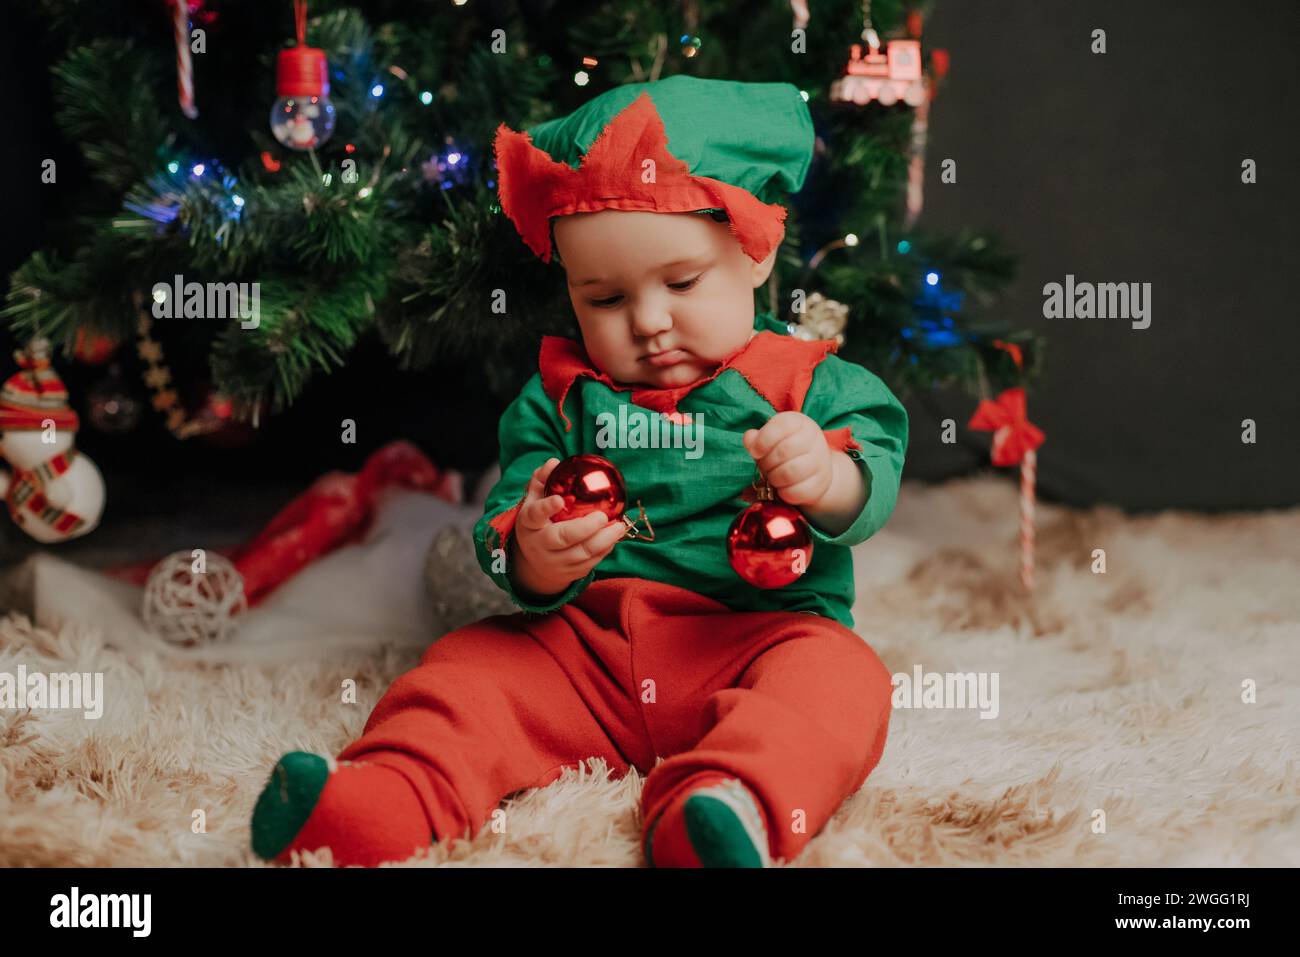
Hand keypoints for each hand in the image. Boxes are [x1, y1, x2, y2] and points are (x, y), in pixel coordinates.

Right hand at [509, 457, 627, 597]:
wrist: (533, 563)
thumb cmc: (537, 524)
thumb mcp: (532, 502)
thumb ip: (541, 481)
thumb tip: (554, 462)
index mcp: (529, 524)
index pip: (535, 515)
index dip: (547, 508)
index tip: (560, 500)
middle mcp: (540, 545)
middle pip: (563, 538)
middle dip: (586, 527)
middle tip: (602, 516)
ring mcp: (555, 562)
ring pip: (582, 553)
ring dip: (604, 540)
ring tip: (619, 526)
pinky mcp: (570, 573)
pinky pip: (591, 563)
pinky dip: (605, 550)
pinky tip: (614, 537)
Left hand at [742, 412, 833, 507]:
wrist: (814, 469)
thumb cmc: (786, 451)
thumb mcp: (770, 439)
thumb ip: (756, 439)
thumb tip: (750, 438)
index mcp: (798, 422)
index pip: (782, 425)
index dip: (763, 441)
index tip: (755, 452)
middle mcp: (813, 438)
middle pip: (783, 451)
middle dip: (767, 463)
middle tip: (765, 467)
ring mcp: (819, 461)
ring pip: (789, 472)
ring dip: (774, 478)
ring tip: (773, 477)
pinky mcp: (820, 483)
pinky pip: (796, 491)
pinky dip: (783, 492)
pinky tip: (783, 488)